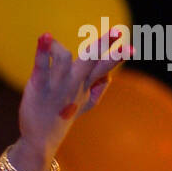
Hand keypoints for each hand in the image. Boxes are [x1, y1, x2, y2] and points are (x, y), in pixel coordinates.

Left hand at [18, 29, 125, 155]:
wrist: (41, 138)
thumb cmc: (61, 117)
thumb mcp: (84, 105)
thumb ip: (97, 90)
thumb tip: (108, 76)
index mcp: (85, 85)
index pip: (103, 68)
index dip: (117, 57)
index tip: (132, 48)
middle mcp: (73, 84)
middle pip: (91, 61)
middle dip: (103, 46)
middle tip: (117, 32)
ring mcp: (57, 86)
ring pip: (64, 60)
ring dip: (59, 47)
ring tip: (50, 38)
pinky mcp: (39, 87)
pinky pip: (41, 67)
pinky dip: (42, 51)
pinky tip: (44, 37)